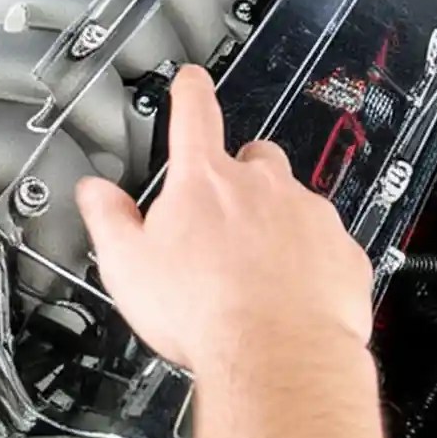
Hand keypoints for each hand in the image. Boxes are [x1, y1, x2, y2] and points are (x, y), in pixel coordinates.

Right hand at [75, 66, 373, 371]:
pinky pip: (326, 243)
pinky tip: (287, 294)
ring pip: (292, 201)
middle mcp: (262, 186)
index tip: (192, 79)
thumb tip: (94, 192)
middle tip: (221, 220)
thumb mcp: (127, 266)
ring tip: (253, 271)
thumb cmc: (204, 313)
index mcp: (204, 182)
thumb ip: (109, 218)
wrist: (278, 358)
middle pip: (253, 158)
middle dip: (240, 177)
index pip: (195, 113)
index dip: (190, 91)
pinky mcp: (342, 251)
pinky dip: (309, 260)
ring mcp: (309, 215)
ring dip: (275, 223)